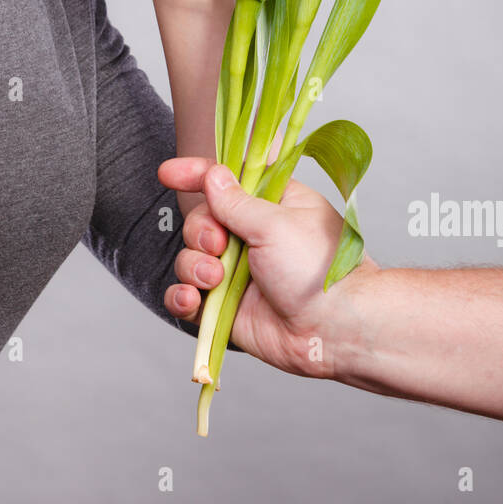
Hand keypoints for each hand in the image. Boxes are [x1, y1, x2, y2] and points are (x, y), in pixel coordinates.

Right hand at [157, 156, 381, 379]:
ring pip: (189, 258)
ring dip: (193, 266)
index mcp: (270, 205)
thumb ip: (236, 201)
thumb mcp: (276, 224)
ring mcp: (236, 274)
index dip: (195, 174)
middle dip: (200, 231)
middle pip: (200, 220)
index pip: (226, 181)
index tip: (168, 173)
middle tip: (219, 246)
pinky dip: (181, 296)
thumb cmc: (319, 270)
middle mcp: (250, 237)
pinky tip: (191, 299)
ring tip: (214, 280)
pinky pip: (187, 297)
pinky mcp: (224, 308)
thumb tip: (212, 174)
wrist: (333, 330)